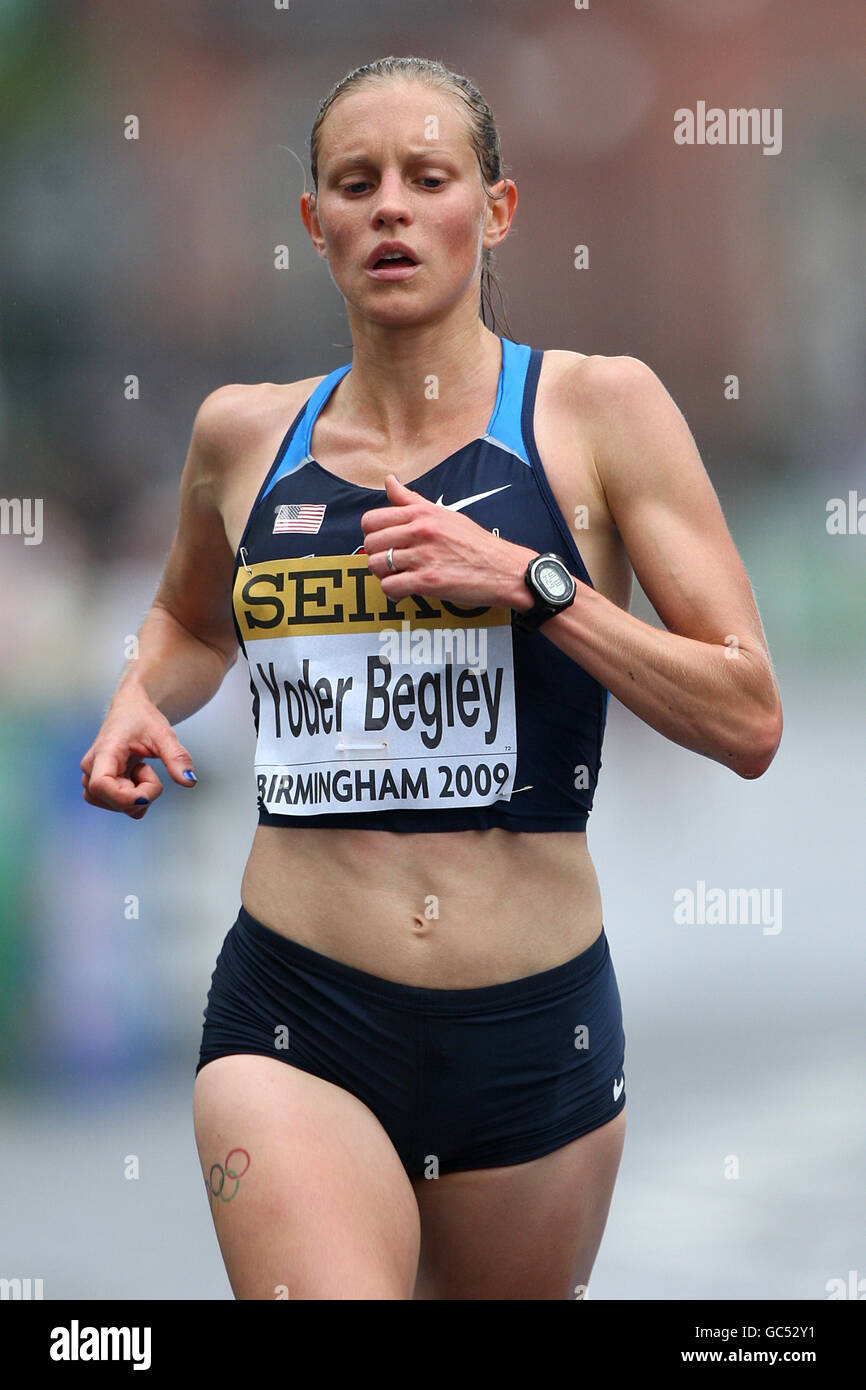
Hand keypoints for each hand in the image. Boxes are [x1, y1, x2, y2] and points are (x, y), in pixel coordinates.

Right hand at [80, 693, 196, 819]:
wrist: (130, 711)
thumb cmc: (143, 719)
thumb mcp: (164, 734)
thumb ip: (177, 757)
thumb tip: (190, 781)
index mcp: (104, 752)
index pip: (100, 785)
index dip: (124, 797)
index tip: (146, 793)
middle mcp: (91, 768)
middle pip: (114, 801)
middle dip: (142, 793)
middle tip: (148, 768)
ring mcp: (92, 779)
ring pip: (119, 807)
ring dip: (138, 795)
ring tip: (140, 768)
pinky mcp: (99, 787)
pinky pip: (120, 806)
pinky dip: (135, 798)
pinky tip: (136, 776)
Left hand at [361, 473, 533, 608]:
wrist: (504, 569)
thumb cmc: (475, 543)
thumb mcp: (444, 514)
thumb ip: (412, 500)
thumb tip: (389, 480)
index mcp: (422, 513)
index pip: (372, 520)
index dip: (372, 535)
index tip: (384, 543)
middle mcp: (420, 531)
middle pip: (371, 544)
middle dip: (377, 556)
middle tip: (392, 564)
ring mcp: (424, 556)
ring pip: (377, 566)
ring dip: (384, 575)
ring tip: (399, 577)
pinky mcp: (428, 581)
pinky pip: (390, 587)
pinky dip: (393, 592)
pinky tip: (405, 591)